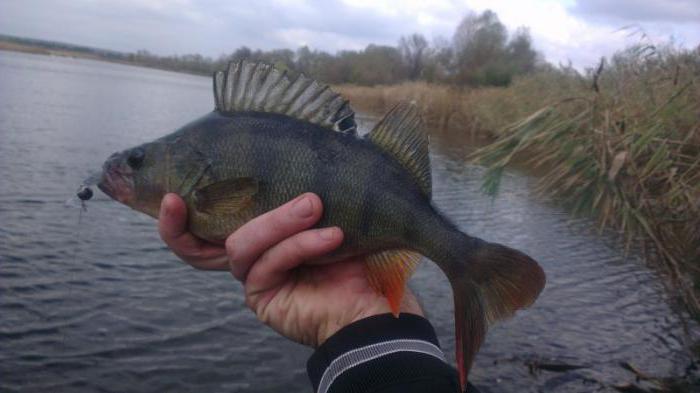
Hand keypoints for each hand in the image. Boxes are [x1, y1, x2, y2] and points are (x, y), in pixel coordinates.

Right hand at [158, 193, 422, 346]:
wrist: (379, 298)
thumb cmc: (359, 244)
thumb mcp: (326, 200)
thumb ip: (298, 175)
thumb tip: (275, 129)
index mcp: (259, 228)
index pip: (204, 217)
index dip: (180, 214)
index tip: (172, 195)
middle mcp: (250, 253)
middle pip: (200, 238)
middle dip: (197, 214)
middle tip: (203, 194)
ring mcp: (254, 277)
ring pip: (240, 243)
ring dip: (277, 221)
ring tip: (314, 205)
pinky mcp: (264, 298)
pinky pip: (269, 262)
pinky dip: (300, 244)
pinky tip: (330, 236)